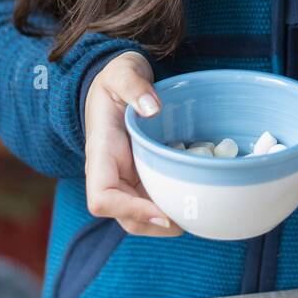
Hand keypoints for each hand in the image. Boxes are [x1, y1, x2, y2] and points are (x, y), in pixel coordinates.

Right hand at [84, 50, 182, 235]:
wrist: (117, 81)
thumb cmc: (116, 77)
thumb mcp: (122, 72)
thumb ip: (134, 87)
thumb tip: (152, 108)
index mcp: (101, 152)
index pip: (101, 198)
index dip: (129, 211)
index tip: (161, 211)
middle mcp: (110, 172)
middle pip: (123, 216)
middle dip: (154, 225)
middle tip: (190, 219)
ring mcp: (125, 176)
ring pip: (139, 215)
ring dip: (165, 221)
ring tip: (196, 214)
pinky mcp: (141, 174)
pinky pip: (153, 198)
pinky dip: (171, 204)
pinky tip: (196, 199)